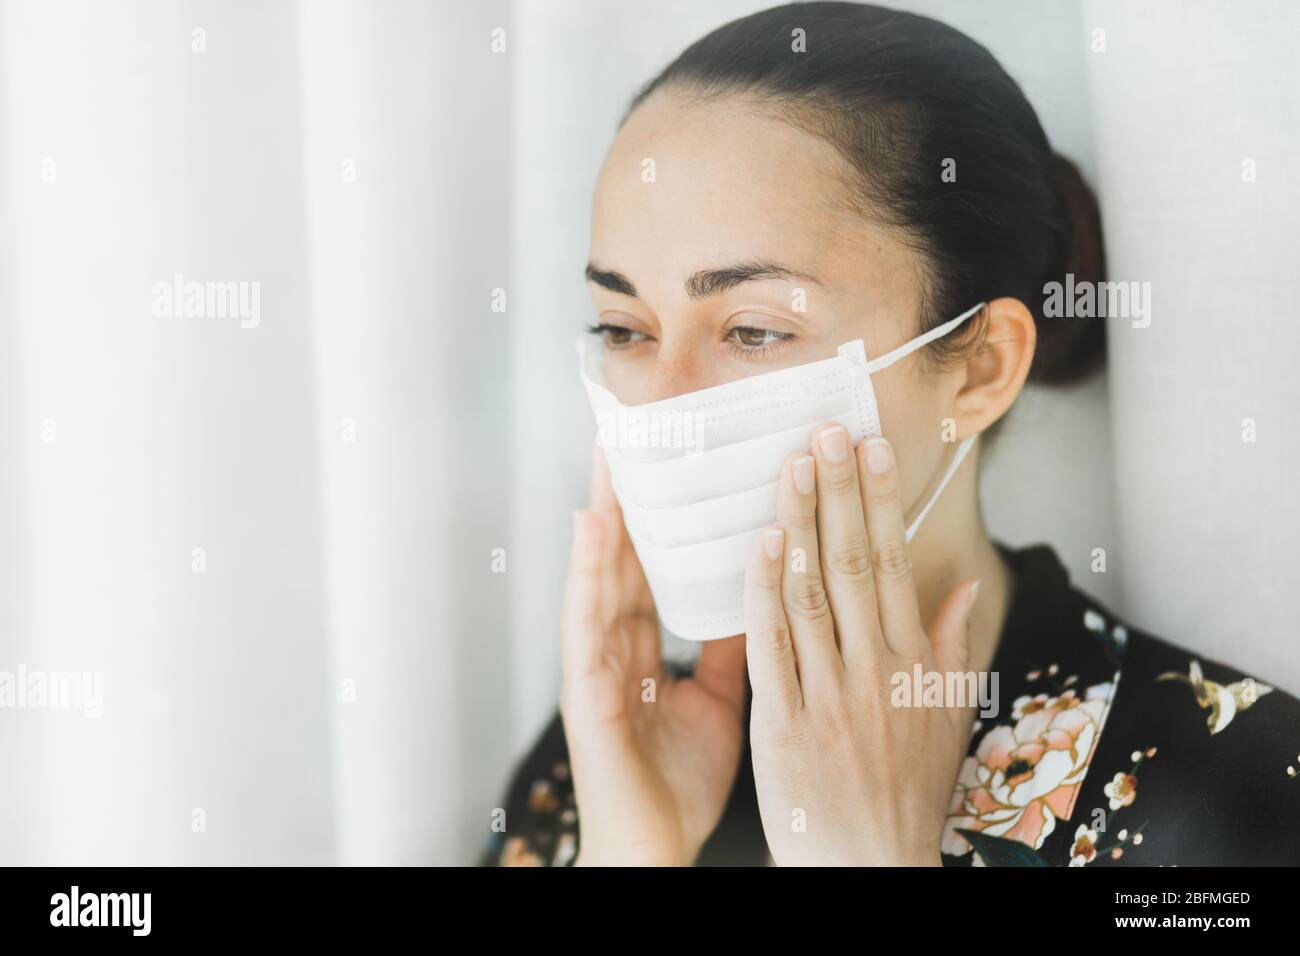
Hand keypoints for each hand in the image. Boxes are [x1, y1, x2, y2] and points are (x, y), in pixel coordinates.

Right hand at [562, 444, 747, 865]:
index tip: (681, 458)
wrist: (655, 848)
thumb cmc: (677, 781)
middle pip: (626, 558)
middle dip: (632, 497)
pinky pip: (586, 621)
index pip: (658, 566)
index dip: (667, 514)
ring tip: (614, 453)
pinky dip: (587, 570)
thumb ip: (727, 645)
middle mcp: (620, 646)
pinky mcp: (586, 690)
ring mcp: (597, 664)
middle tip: (641, 432)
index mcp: (651, 647)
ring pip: (602, 574)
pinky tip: (590, 526)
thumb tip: (761, 593)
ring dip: (606, 512)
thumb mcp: (717, 699)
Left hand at [742, 424, 981, 865]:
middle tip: (826, 431)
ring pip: (812, 593)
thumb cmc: (905, 794)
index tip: (869, 447)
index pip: (893, 565)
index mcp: (914, 665)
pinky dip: (766, 591)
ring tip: (792, 465)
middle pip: (853, 565)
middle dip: (839, 492)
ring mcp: (830, 697)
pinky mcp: (785, 724)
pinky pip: (773, 646)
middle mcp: (875, 672)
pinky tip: (761, 542)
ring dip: (801, 523)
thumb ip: (954, 647)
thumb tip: (965, 585)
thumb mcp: (947, 721)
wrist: (868, 866)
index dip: (879, 502)